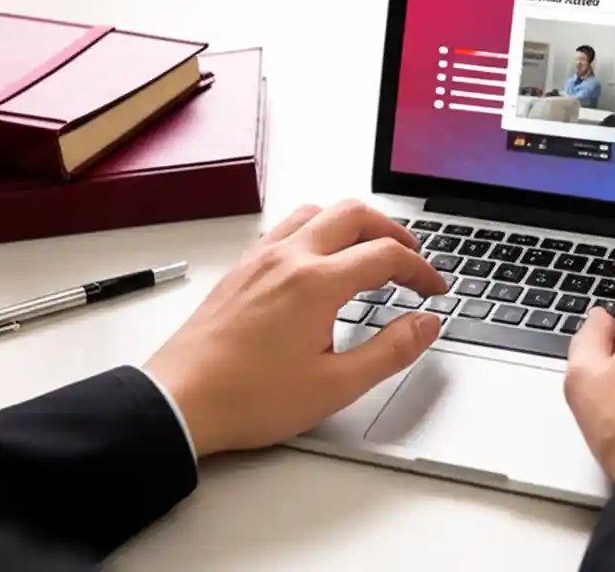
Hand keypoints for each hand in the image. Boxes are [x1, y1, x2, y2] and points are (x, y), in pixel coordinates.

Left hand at [144, 201, 447, 457]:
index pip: (385, 255)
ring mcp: (260, 259)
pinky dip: (318, 230)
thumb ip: (390, 350)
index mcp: (316, 283)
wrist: (180, 402)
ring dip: (352, 223)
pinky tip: (320, 260)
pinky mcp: (241, 269)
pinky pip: (287, 227)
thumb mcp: (336, 385)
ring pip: (316, 211)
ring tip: (370, 251)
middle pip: (354, 214)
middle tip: (411, 260)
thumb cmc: (248, 398)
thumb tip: (424, 324)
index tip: (433, 289)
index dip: (420, 270)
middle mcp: (288, 258)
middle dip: (393, 232)